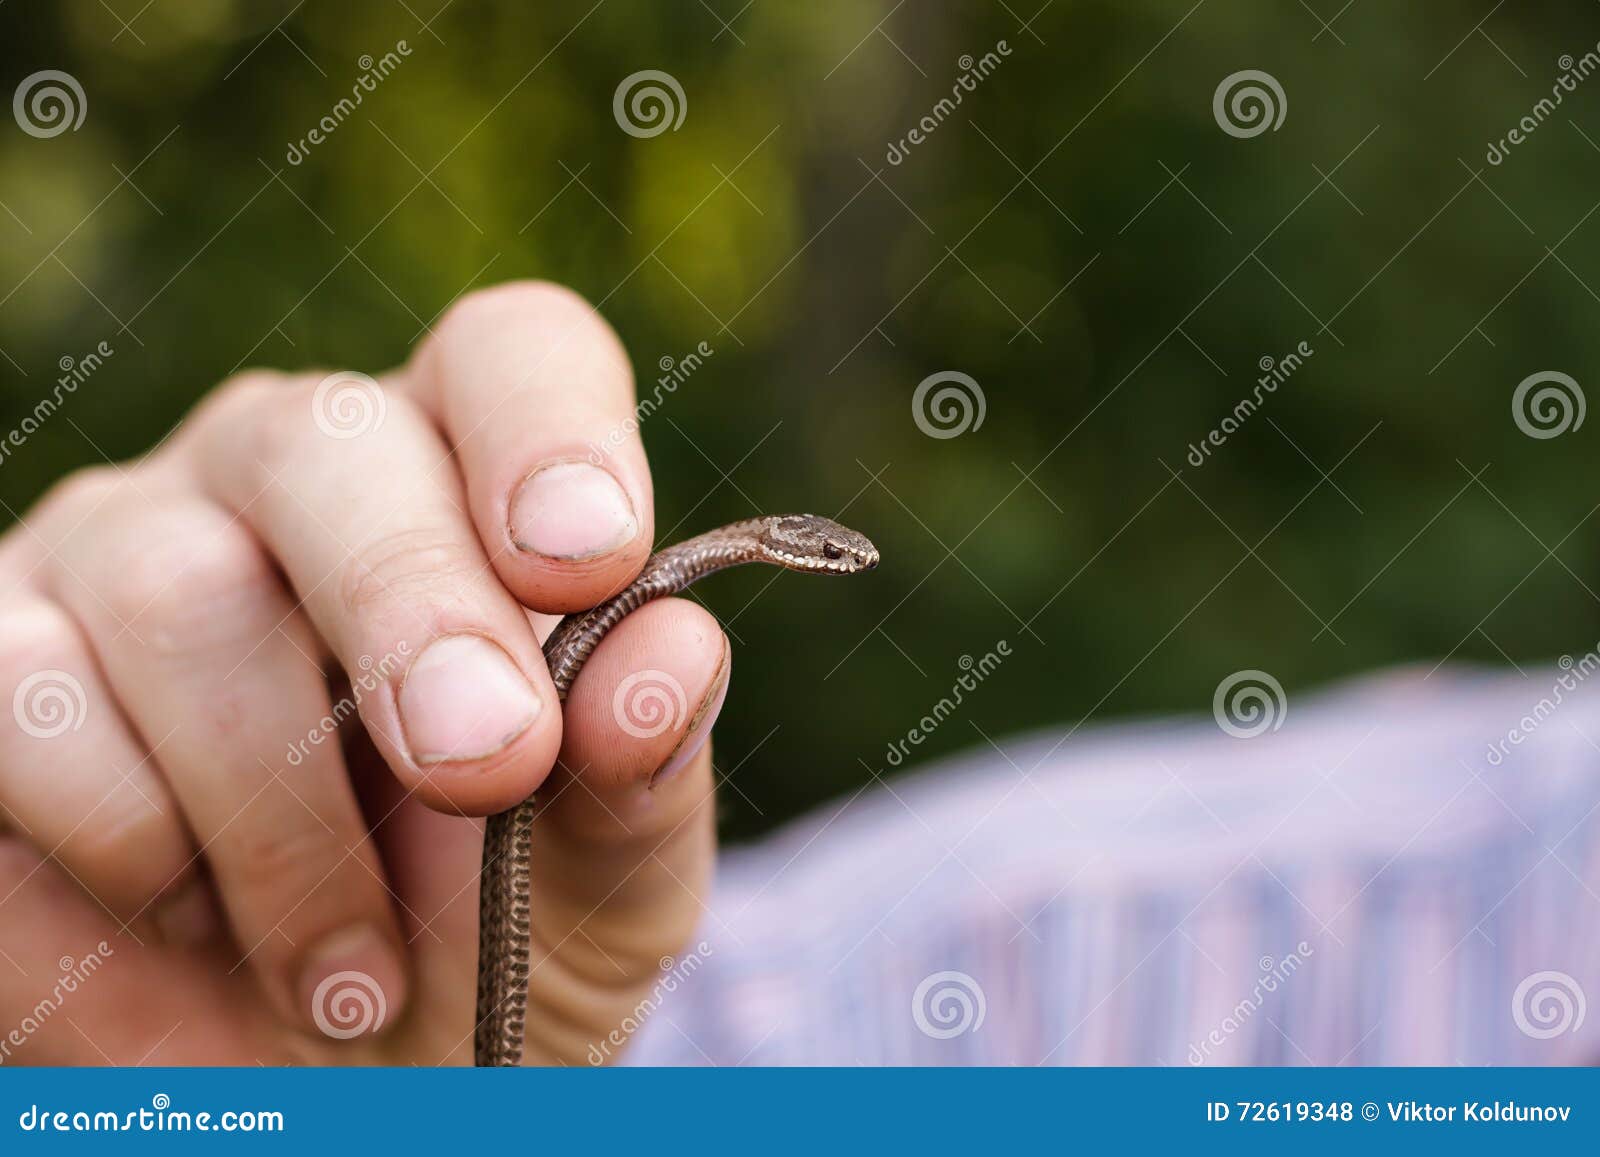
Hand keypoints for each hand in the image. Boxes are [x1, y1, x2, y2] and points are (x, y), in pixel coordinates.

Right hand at [0, 282, 727, 1064]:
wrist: (326, 1093)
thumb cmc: (487, 955)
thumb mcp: (603, 887)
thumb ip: (644, 772)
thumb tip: (671, 655)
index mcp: (465, 489)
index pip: (510, 355)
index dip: (552, 431)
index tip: (591, 562)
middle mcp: (285, 482)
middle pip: (326, 438)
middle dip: (413, 611)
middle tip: (484, 766)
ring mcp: (118, 557)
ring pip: (176, 589)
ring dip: (281, 814)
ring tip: (352, 969)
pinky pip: (21, 699)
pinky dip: (127, 843)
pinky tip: (185, 920)